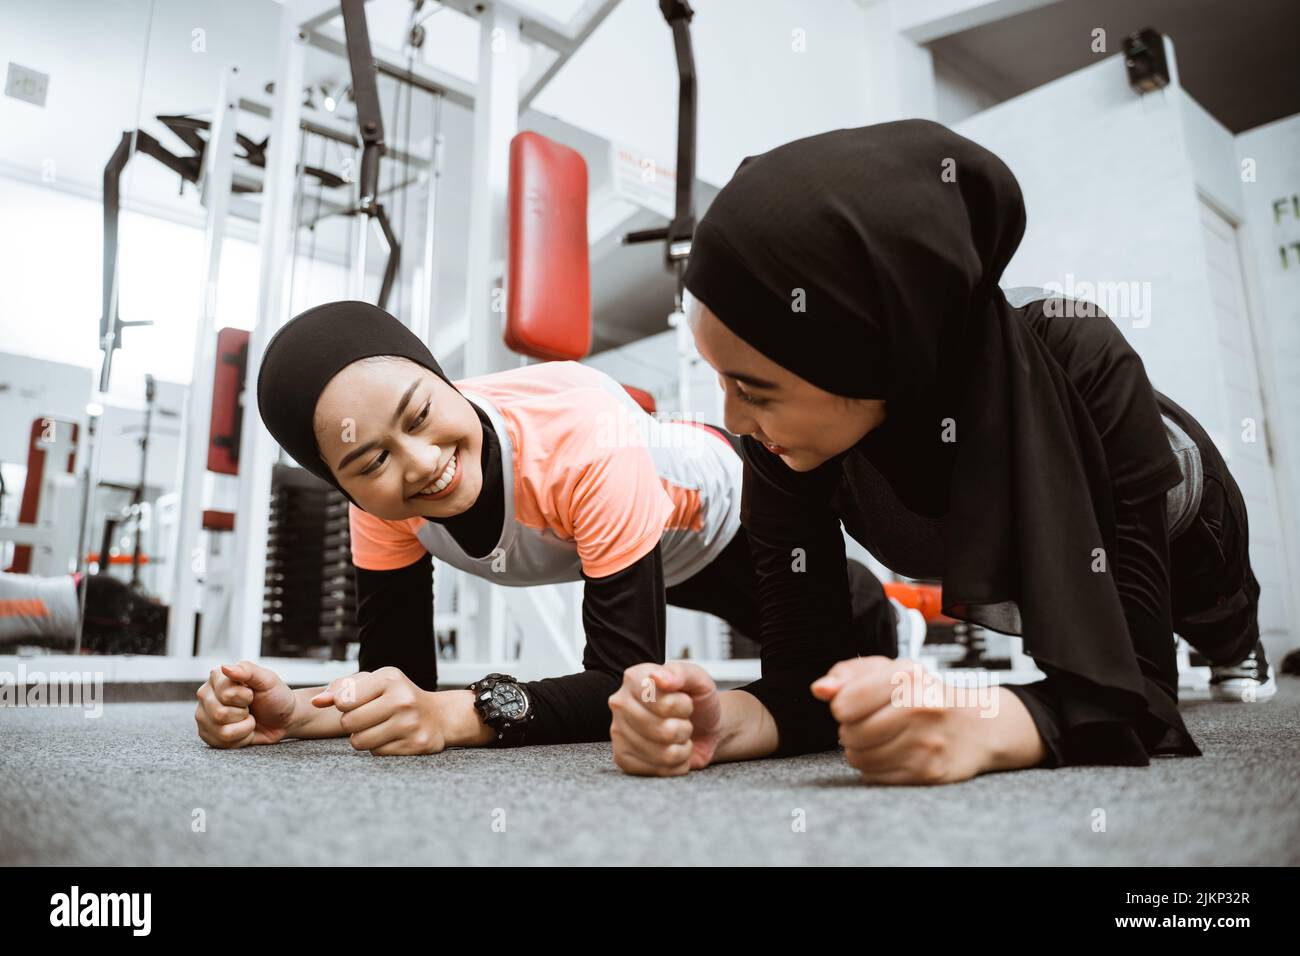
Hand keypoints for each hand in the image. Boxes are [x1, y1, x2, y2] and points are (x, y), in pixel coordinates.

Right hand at [195, 660, 296, 748]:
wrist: (283, 719)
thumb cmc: (275, 696)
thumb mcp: (267, 679)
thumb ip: (248, 670)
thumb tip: (225, 668)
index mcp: (217, 677)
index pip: (225, 693)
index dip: (244, 696)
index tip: (252, 693)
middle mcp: (206, 695)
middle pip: (219, 713)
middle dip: (243, 712)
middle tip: (249, 706)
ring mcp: (205, 716)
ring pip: (222, 730)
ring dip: (244, 726)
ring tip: (247, 717)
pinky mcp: (209, 734)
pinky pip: (223, 742)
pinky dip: (241, 737)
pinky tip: (243, 729)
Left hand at [310, 666, 444, 755]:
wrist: (439, 716)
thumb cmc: (398, 696)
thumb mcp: (373, 683)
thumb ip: (341, 689)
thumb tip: (316, 702)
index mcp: (389, 678)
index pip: (343, 700)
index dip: (344, 705)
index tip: (357, 703)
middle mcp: (401, 700)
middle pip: (348, 723)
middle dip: (352, 723)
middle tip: (367, 718)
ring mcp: (410, 724)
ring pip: (360, 742)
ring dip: (363, 738)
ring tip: (378, 728)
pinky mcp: (415, 745)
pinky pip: (377, 753)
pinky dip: (379, 747)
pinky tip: (392, 737)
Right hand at [608, 662, 721, 775]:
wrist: (704, 727)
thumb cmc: (698, 701)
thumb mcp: (698, 680)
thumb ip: (680, 673)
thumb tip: (657, 677)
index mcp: (634, 678)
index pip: (663, 703)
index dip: (683, 706)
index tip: (684, 699)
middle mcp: (620, 703)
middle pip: (663, 730)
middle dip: (684, 728)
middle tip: (683, 720)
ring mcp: (618, 731)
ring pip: (663, 754)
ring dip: (682, 747)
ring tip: (678, 735)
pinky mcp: (622, 758)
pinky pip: (657, 770)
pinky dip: (676, 764)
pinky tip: (672, 750)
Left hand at [811, 656, 989, 784]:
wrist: (978, 727)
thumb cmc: (924, 694)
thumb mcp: (889, 670)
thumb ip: (849, 675)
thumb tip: (820, 689)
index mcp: (909, 676)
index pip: (846, 702)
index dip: (841, 705)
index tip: (851, 704)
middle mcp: (921, 708)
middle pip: (850, 733)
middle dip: (851, 729)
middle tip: (869, 722)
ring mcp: (926, 744)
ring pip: (859, 758)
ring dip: (861, 749)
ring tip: (881, 737)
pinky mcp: (928, 773)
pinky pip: (874, 776)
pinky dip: (876, 766)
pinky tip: (893, 752)